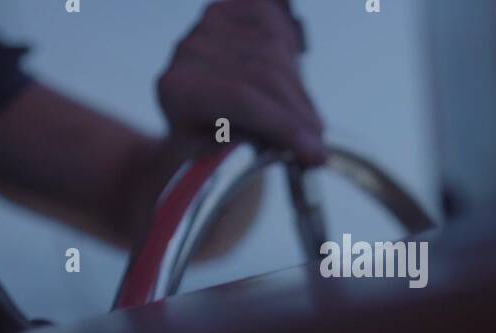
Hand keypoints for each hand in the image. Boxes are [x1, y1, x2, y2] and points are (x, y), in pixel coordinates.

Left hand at [157, 0, 326, 165]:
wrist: (186, 100)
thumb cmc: (199, 132)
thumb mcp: (213, 155)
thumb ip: (247, 148)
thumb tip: (295, 146)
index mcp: (177, 88)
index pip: (242, 99)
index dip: (284, 124)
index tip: (312, 151)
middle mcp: (191, 50)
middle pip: (265, 77)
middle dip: (299, 115)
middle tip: (318, 143)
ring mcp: (212, 25)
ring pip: (277, 56)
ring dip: (301, 95)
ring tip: (308, 123)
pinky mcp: (233, 10)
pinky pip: (280, 35)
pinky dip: (295, 64)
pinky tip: (295, 89)